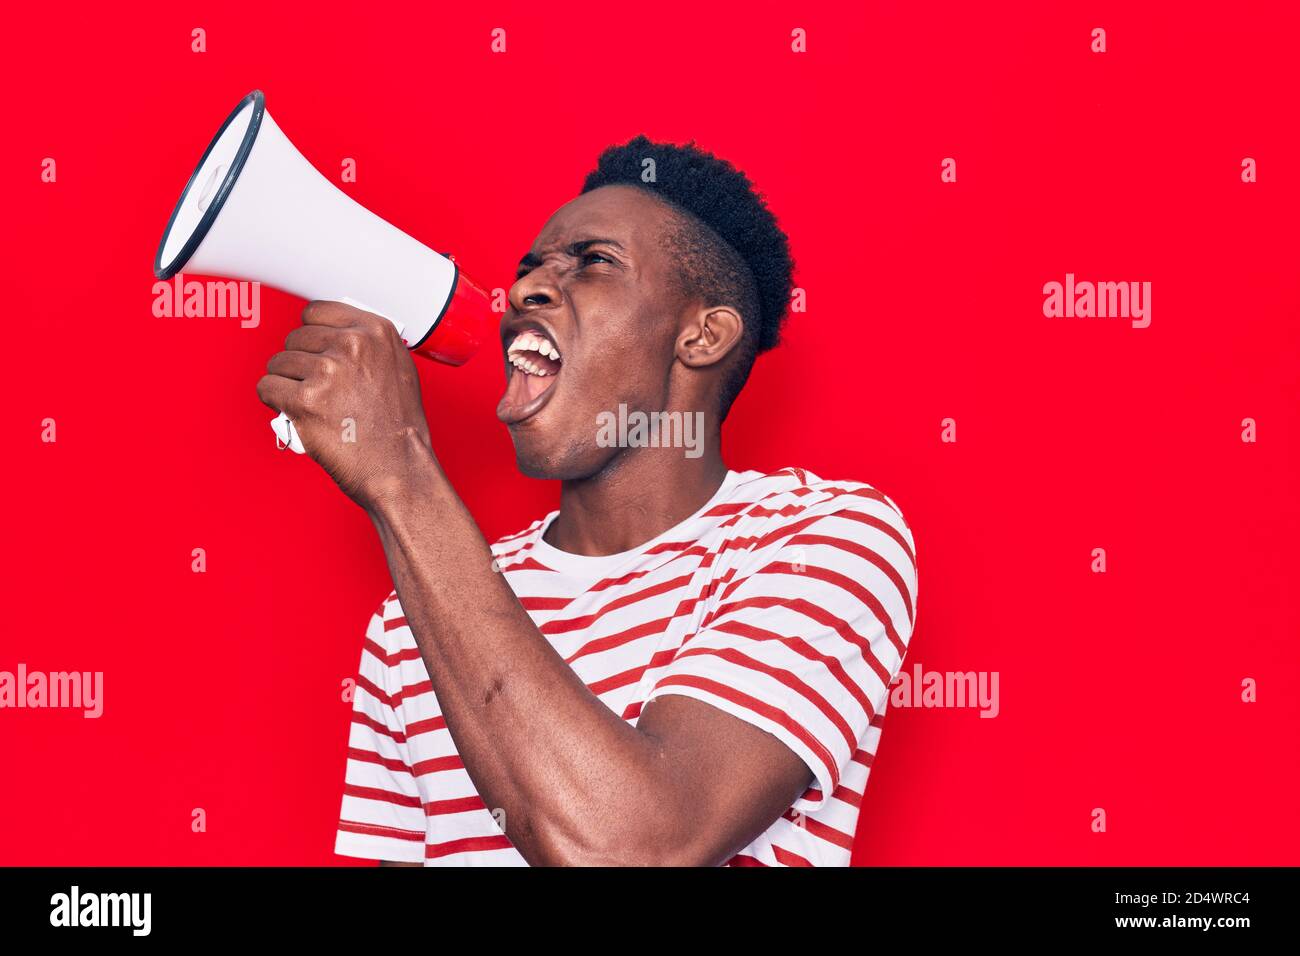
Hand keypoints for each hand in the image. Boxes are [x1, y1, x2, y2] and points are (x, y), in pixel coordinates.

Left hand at [256, 301, 433, 508]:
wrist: (398, 468)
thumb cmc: (399, 427)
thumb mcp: (397, 369)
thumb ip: (367, 346)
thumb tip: (334, 336)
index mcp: (376, 331)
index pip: (317, 311)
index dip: (313, 335)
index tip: (316, 351)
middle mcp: (352, 345)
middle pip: (295, 338)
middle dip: (299, 363)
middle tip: (316, 387)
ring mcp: (327, 371)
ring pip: (277, 363)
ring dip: (286, 383)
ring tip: (308, 403)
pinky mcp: (304, 400)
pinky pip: (267, 387)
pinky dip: (275, 402)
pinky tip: (294, 412)